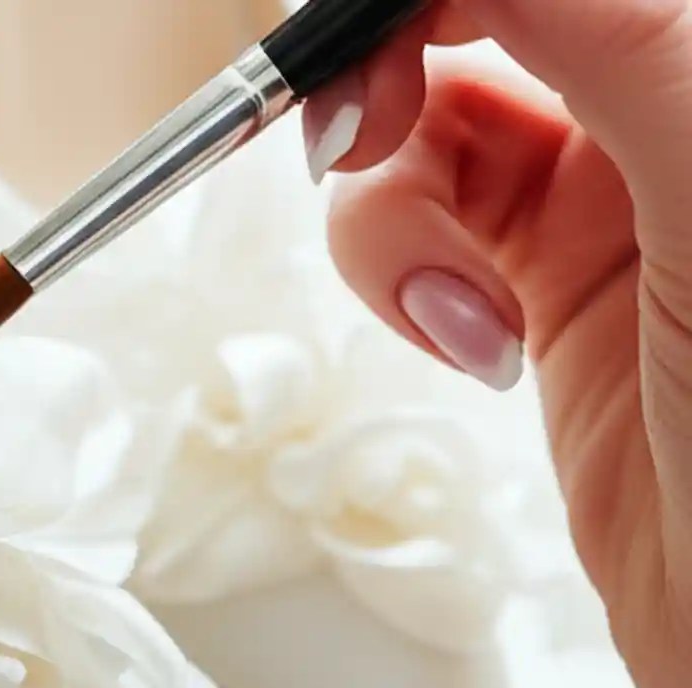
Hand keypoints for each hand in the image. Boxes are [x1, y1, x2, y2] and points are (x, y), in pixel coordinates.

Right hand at [302, 0, 691, 687]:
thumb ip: (620, 38)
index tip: (362, 42)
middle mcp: (654, 109)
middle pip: (462, 24)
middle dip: (385, 71)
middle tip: (354, 127)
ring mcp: (594, 194)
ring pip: (420, 130)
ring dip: (392, 209)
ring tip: (448, 294)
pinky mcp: (532, 277)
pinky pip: (416, 224)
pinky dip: (399, 271)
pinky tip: (465, 335)